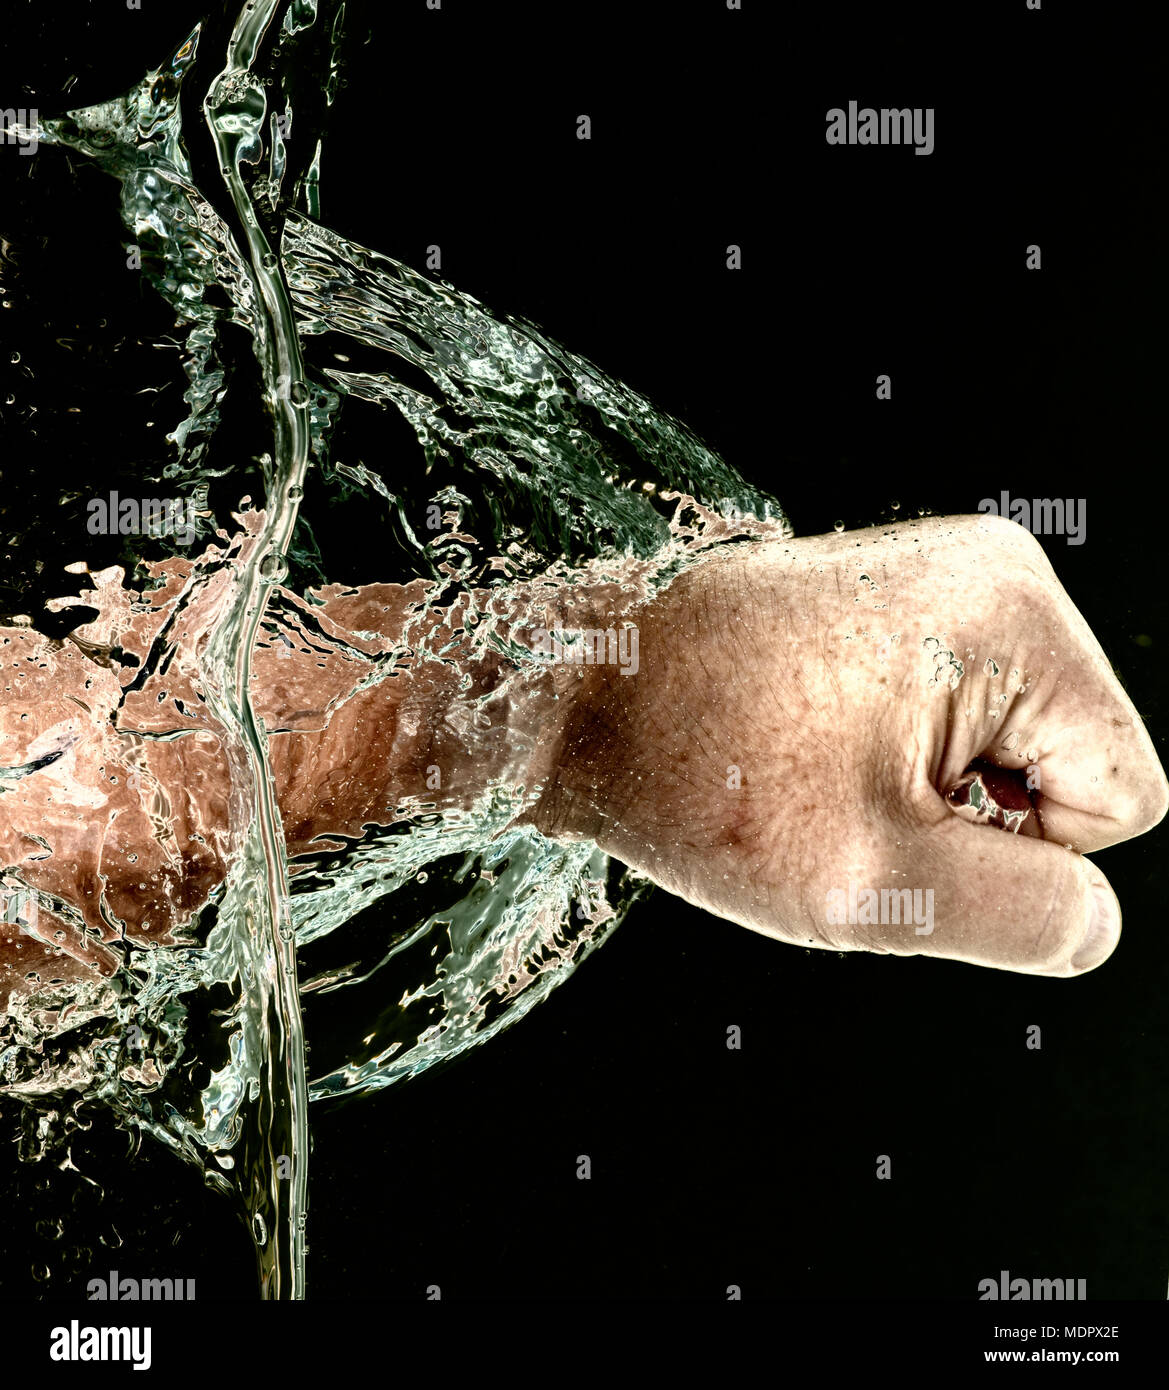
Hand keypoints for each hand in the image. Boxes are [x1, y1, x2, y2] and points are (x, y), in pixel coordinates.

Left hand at [531, 514, 1168, 975]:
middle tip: (847, 796)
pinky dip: (906, 759)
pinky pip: (964, 718)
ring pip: (1016, 749)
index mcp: (1011, 616)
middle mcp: (993, 572)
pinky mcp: (903, 601)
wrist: (586, 699)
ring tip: (827, 770)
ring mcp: (946, 577)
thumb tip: (1096, 919)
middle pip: (1073, 764)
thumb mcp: (873, 880)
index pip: (1122, 796)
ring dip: (932, 794)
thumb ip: (1025, 916)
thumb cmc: (701, 776)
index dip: (1015, 853)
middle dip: (972, 817)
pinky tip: (823, 749)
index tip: (889, 819)